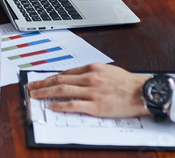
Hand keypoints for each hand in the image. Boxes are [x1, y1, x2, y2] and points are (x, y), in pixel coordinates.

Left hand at [25, 63, 149, 118]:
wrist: (142, 93)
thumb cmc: (128, 83)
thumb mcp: (108, 71)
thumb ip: (92, 74)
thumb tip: (77, 78)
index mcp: (92, 69)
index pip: (65, 73)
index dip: (50, 77)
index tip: (42, 81)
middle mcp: (89, 78)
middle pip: (59, 81)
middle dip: (42, 84)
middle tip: (31, 87)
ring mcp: (92, 92)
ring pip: (62, 91)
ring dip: (45, 93)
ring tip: (35, 96)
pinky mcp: (96, 106)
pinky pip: (73, 105)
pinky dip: (60, 105)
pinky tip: (51, 106)